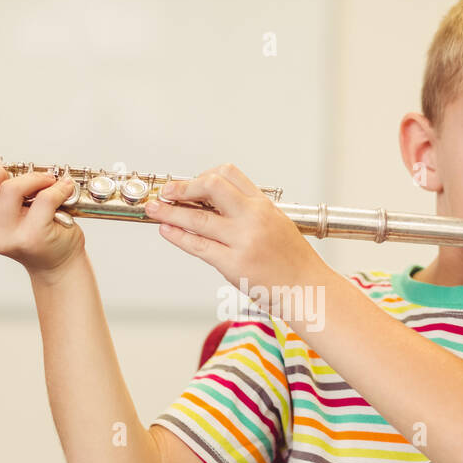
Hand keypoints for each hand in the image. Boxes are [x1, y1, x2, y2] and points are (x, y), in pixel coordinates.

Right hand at [0, 163, 83, 277]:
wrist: (55, 262)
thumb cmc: (30, 231)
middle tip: (12, 178)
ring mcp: (6, 237)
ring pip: (10, 188)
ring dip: (32, 177)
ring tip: (44, 182)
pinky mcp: (33, 236)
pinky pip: (45, 197)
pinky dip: (58, 187)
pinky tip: (62, 188)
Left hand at [144, 162, 329, 305]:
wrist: (308, 289)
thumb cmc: (291, 260)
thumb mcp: (276, 223)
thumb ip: (248, 211)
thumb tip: (211, 202)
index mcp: (264, 204)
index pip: (228, 174)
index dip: (203, 176)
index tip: (189, 184)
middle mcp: (253, 218)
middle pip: (211, 186)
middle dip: (183, 187)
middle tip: (167, 191)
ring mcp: (243, 241)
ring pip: (198, 218)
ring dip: (170, 212)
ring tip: (154, 209)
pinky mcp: (233, 264)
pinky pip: (198, 246)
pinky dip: (178, 236)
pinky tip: (166, 230)